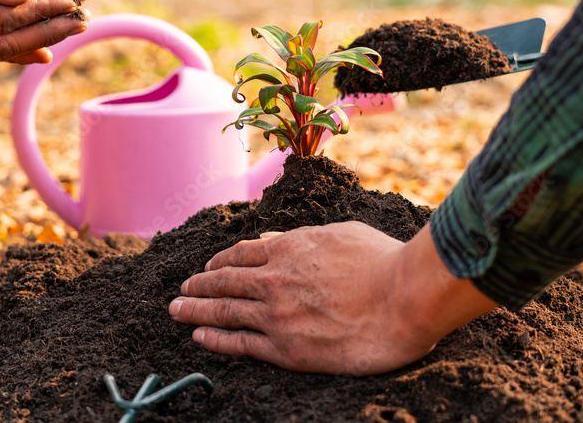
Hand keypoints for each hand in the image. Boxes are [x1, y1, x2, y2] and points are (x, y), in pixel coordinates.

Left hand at [168, 223, 497, 374]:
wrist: (405, 297)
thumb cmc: (384, 261)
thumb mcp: (340, 233)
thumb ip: (302, 238)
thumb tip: (272, 241)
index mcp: (289, 249)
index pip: (241, 254)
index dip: (219, 262)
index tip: (207, 269)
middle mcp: (275, 279)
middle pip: (223, 282)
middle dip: (198, 287)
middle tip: (180, 292)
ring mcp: (277, 315)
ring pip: (223, 311)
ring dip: (195, 311)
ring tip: (177, 312)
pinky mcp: (287, 349)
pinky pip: (239, 343)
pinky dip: (215, 340)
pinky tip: (200, 338)